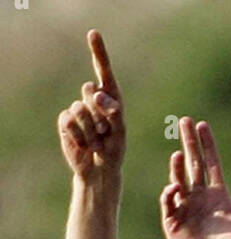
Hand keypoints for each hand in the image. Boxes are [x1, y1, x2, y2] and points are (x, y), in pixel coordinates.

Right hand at [57, 30, 124, 180]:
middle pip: (90, 91)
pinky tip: (84, 145)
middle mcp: (92, 98)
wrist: (98, 169)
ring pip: (80, 110)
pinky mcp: (66, 120)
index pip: (103, 70)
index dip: (98, 51)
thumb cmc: (114, 149)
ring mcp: (77, 108)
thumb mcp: (119, 132)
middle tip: (104, 132)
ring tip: (96, 141)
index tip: (93, 33)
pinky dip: (79, 137)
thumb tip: (96, 92)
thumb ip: (112, 111)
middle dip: (99, 114)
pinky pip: (69, 121)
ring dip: (90, 130)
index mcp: (110, 96)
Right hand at [160, 118, 230, 238]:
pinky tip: (175, 188)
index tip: (202, 125)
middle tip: (184, 121)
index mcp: (219, 197)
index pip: (212, 164)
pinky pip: (168, 202)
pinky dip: (170, 192)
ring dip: (177, 167)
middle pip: (193, 164)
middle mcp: (201, 199)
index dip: (207, 145)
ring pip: (179, 180)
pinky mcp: (173, 222)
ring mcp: (186, 209)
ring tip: (178, 155)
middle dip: (189, 143)